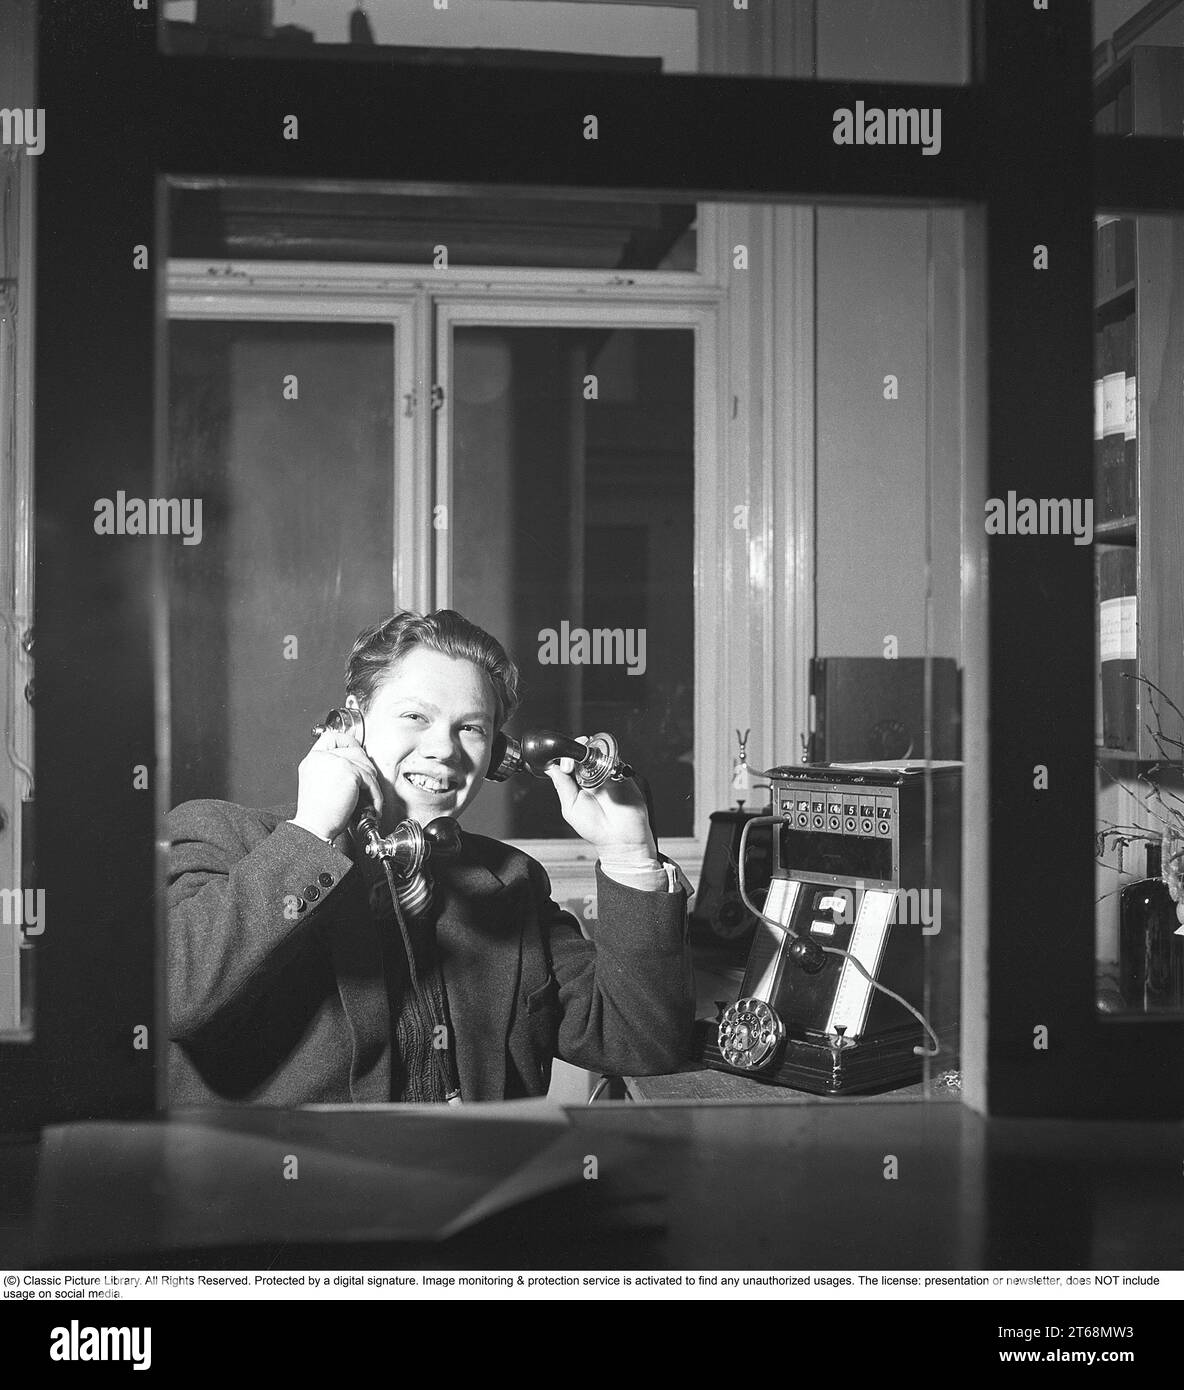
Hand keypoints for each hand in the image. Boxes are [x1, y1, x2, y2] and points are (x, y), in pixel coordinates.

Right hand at [291, 727, 383, 842]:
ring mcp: (336, 762)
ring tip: (369, 798)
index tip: (357, 750)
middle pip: (354, 749)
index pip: (332, 738)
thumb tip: (356, 766)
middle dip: (365, 768)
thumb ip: (333, 770)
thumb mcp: (320, 784)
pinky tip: (372, 805)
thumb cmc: (318, 815)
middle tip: (368, 784)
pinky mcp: (349, 771)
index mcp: (313, 760)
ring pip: (365, 764)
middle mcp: (322, 757)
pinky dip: (375, 794)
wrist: (314, 827)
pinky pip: (371, 780)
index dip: (347, 741)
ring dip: (371, 783)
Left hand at [544, 741, 656, 860]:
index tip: (563, 766)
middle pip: (582, 751)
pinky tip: (603, 770)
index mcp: (576, 783)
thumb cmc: (596, 828)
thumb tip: (551, 769)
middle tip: (573, 764)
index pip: (567, 761)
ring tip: (588, 766)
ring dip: (591, 753)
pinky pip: (614, 758)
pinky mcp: (621, 773)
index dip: (563, 758)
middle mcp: (591, 776)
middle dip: (576, 751)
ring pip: (597, 751)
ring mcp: (606, 773)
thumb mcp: (570, 808)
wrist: (620, 837)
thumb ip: (562, 786)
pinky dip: (607, 759)